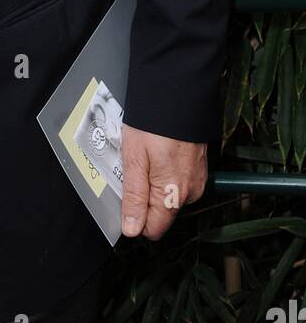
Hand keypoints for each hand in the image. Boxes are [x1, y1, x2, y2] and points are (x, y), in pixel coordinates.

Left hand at [120, 123, 207, 239]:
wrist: (179, 93)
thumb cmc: (154, 123)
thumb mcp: (134, 158)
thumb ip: (134, 196)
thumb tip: (132, 229)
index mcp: (173, 194)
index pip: (153, 229)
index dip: (134, 217)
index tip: (124, 196)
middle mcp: (190, 191)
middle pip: (161, 212)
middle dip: (143, 196)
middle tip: (133, 168)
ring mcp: (197, 179)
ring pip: (168, 196)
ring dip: (153, 182)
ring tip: (144, 155)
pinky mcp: (198, 168)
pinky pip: (177, 181)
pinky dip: (165, 172)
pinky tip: (157, 152)